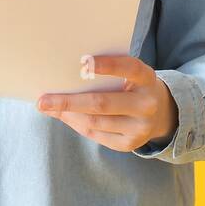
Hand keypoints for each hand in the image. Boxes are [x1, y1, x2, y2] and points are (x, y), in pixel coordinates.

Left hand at [35, 55, 178, 151]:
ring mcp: (140, 128)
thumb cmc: (134, 85)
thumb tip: (66, 73)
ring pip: (95, 122)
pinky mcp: (130, 144)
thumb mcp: (131, 73)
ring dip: (67, 114)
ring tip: (47, 107)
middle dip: (68, 102)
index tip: (84, 61)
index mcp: (147, 78)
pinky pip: (96, 135)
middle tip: (43, 100)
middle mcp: (146, 104)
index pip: (128, 68)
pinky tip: (64, 115)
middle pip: (102, 103)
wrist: (162, 112)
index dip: (108, 65)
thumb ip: (110, 70)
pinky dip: (76, 124)